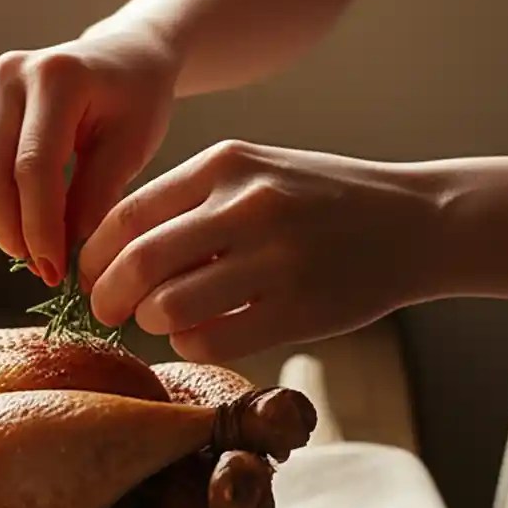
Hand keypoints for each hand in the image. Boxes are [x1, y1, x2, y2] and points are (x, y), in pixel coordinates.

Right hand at [0, 23, 180, 285]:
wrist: (123, 57)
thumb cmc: (137, 99)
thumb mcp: (134, 145)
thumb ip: (98, 195)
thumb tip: (66, 250)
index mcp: (56, 76)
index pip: (32, 166)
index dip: (40, 226)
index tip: (58, 269)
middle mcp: (8, 76)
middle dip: (11, 231)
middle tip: (44, 267)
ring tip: (32, 247)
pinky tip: (17, 223)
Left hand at [79, 140, 437, 362]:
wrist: (417, 221)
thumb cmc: (321, 200)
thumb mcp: (255, 171)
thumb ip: (190, 200)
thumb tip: (110, 250)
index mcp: (226, 164)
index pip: (128, 213)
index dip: (95, 253)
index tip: (89, 273)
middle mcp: (248, 205)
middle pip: (138, 263)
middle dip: (105, 296)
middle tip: (105, 311)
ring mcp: (276, 258)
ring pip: (168, 307)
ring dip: (150, 321)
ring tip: (162, 319)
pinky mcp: (300, 309)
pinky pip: (211, 340)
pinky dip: (191, 343)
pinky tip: (202, 333)